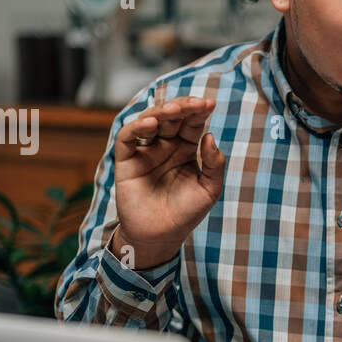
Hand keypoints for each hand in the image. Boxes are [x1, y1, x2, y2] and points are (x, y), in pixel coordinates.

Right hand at [113, 97, 225, 267]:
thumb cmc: (186, 214)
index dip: (199, 111)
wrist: (160, 237)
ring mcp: (145, 151)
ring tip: (174, 110)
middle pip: (172, 117)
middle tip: (195, 103)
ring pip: (150, 121)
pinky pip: (127, 137)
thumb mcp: (209, 190)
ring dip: (161, 112)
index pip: (192, 123)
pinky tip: (151, 124)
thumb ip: (215, 165)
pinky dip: (137, 127)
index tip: (210, 103)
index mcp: (186, 150)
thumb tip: (210, 135)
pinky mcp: (127, 160)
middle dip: (183, 107)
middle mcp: (165, 146)